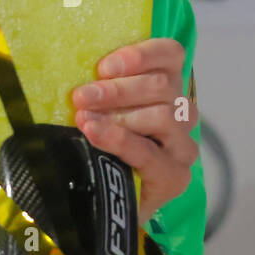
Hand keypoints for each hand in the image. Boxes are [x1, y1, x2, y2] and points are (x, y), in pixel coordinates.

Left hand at [70, 38, 198, 221]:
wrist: (104, 200)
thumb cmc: (98, 140)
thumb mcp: (98, 105)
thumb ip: (99, 84)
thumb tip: (72, 63)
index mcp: (166, 85)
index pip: (171, 55)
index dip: (141, 54)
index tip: (104, 66)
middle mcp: (182, 112)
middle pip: (162, 86)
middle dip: (116, 89)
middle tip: (80, 96)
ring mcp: (182, 146)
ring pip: (162, 115)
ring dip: (118, 113)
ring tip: (83, 118)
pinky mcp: (176, 176)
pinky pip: (151, 152)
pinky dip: (120, 139)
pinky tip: (95, 134)